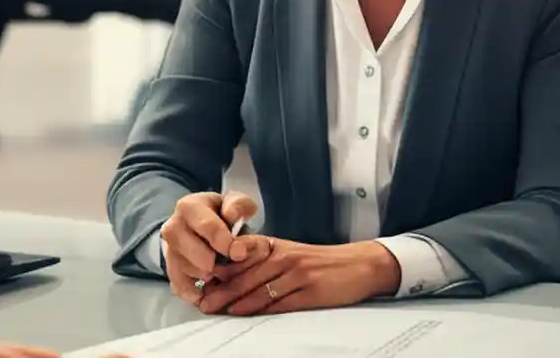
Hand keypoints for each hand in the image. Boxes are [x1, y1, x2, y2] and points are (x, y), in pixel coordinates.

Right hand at [159, 191, 258, 304]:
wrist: (202, 227)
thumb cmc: (222, 215)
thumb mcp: (234, 203)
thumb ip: (238, 204)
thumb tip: (232, 215)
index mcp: (189, 207)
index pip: (206, 225)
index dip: (224, 241)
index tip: (240, 253)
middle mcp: (173, 227)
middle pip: (190, 250)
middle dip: (212, 260)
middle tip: (228, 263)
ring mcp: (169, 250)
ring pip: (184, 269)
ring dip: (204, 275)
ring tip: (219, 271)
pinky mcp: (170, 269)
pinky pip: (177, 285)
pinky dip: (192, 292)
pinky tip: (204, 293)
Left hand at [197, 237, 400, 316]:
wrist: (359, 265)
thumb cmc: (320, 263)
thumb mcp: (290, 255)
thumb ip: (263, 263)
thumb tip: (232, 278)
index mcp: (276, 247)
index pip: (241, 257)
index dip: (219, 270)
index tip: (200, 281)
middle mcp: (284, 257)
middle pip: (246, 274)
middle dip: (220, 288)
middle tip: (201, 301)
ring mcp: (297, 273)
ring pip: (259, 287)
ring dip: (235, 300)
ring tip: (216, 309)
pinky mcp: (310, 290)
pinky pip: (280, 301)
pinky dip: (260, 308)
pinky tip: (245, 312)